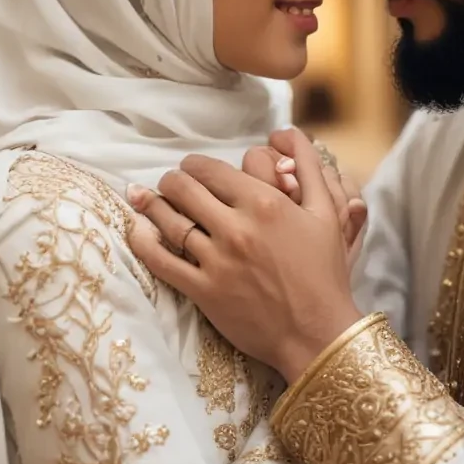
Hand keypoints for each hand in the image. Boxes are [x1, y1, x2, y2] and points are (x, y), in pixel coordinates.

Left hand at [127, 129, 361, 382]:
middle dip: (171, 181)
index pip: (211, 169)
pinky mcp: (205, 291)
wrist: (317, 332)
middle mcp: (237, 228)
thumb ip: (309, 166)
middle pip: (184, 188)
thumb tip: (288, 131)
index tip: (193, 169)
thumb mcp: (326, 212)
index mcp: (265, 202)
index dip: (195, 165)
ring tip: (147, 199)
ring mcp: (217, 261)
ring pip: (169, 221)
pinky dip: (143, 242)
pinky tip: (137, 231)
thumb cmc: (324, 271)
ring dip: (153, 205)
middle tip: (171, 183)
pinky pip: (162, 261)